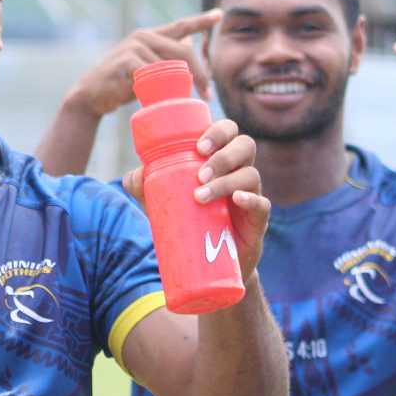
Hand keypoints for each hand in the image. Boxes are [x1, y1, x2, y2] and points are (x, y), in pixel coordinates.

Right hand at [68, 9, 223, 118]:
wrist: (92, 96)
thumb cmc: (122, 84)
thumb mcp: (147, 68)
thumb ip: (165, 55)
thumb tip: (189, 42)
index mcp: (151, 36)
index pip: (182, 26)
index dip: (202, 21)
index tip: (220, 14)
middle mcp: (144, 36)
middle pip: (185, 50)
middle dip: (200, 73)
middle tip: (208, 94)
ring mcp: (134, 46)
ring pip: (171, 66)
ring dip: (179, 87)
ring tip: (177, 102)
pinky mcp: (127, 60)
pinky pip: (154, 75)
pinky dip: (159, 90)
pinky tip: (155, 98)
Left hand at [124, 119, 270, 278]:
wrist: (210, 263)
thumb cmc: (190, 221)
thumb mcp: (165, 202)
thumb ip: (147, 187)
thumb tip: (134, 176)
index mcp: (221, 160)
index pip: (228, 132)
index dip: (218, 132)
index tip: (198, 146)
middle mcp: (239, 171)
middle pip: (245, 145)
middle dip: (223, 155)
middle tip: (199, 173)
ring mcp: (251, 194)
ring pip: (250, 174)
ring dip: (225, 181)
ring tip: (200, 196)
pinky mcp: (257, 220)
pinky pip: (262, 204)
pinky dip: (250, 199)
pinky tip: (237, 199)